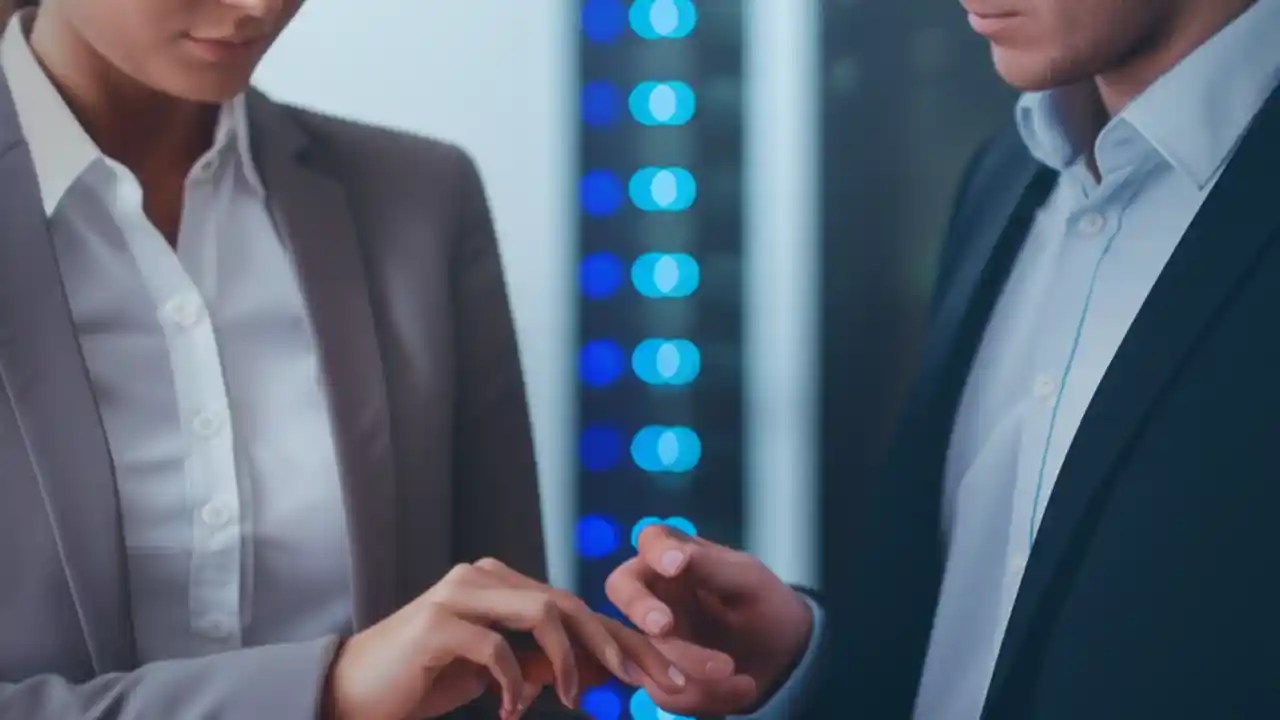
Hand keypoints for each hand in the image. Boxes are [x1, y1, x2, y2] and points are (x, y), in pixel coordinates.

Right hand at [323, 558, 695, 719]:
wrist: (350, 694)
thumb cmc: (423, 682)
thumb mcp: (494, 673)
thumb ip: (538, 662)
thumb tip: (593, 668)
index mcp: (501, 585)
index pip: (576, 610)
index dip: (627, 642)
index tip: (673, 674)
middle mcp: (484, 578)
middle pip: (571, 604)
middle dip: (623, 646)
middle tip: (661, 684)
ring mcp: (459, 594)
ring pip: (543, 612)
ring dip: (570, 660)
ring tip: (575, 699)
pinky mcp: (437, 622)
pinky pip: (495, 648)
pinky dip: (512, 683)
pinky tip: (507, 710)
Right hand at [606, 525, 813, 715]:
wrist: (783, 660)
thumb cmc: (764, 606)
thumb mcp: (747, 581)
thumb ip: (710, 565)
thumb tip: (676, 553)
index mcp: (677, 557)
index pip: (652, 539)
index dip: (656, 551)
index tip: (676, 565)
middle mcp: (655, 592)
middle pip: (621, 588)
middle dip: (639, 607)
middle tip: (664, 627)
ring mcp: (650, 635)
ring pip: (640, 646)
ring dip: (684, 662)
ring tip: (732, 673)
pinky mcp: (658, 674)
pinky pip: (661, 688)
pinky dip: (701, 694)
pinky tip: (740, 689)